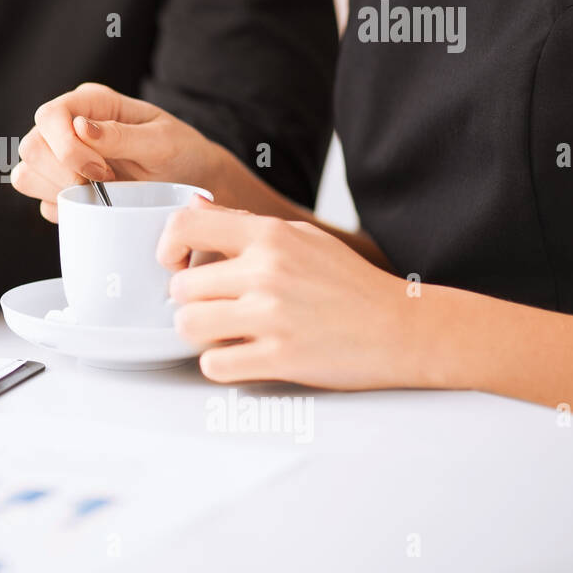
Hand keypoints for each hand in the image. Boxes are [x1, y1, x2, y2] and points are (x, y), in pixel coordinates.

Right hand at [11, 82, 220, 221]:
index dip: (66, 146)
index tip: (101, 170)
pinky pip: (42, 202)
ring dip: (57, 191)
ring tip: (98, 196)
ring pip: (26, 175)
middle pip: (32, 147)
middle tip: (104, 185)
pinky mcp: (64, 189)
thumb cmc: (182, 153)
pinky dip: (63, 209)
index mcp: (91, 103)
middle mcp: (68, 127)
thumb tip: (80, 127)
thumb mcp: (162, 141)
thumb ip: (122, 135)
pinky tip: (94, 206)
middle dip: (63, 173)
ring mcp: (62, 159)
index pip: (50, 115)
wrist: (194, 182)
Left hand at [161, 199, 417, 390]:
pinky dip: (220, 364)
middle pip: (181, 287)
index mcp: (270, 235)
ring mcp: (272, 316)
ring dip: (199, 334)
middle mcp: (267, 271)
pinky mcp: (280, 358)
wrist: (404, 329)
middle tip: (215, 307)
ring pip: (187, 325)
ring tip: (224, 332)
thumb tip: (195, 208)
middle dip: (191, 301)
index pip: (185, 225)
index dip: (168, 247)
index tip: (176, 264)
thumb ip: (245, 225)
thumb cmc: (349, 283)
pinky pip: (212, 364)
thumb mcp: (301, 238)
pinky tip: (242, 356)